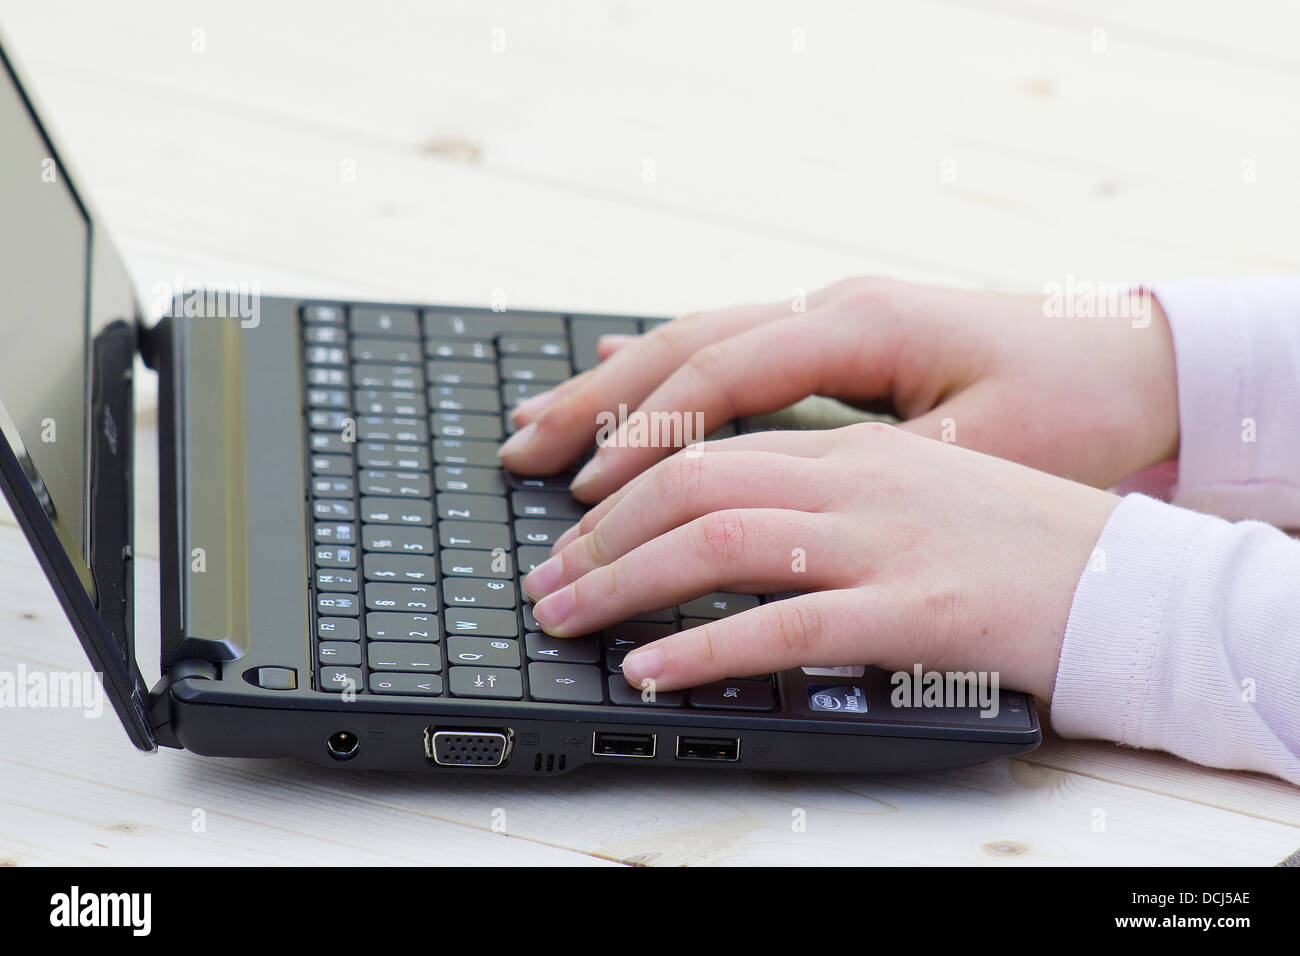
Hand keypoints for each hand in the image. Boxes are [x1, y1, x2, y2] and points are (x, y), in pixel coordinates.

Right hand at [499, 277, 1178, 500]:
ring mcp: (825, 318)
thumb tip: (774, 502)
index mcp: (861, 325)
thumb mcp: (979, 452)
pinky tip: (615, 381)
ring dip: (609, 387)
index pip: (721, 376)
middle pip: (682, 347)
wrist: (1133, 364)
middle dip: (594, 403)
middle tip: (517, 450)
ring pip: (691, 342)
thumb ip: (870, 467)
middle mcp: (829, 308)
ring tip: (536, 423)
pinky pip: (722, 352)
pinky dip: (659, 378)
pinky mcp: (830, 341)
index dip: (647, 436)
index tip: (589, 492)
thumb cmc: (1070, 409)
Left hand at [520, 423, 1119, 700]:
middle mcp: (859, 478)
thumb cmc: (1014, 542)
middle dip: (600, 533)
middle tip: (544, 579)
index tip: (570, 522)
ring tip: (567, 619)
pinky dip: (703, 648)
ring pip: (720, 542)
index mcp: (853, 449)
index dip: (623, 484)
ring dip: (624, 582)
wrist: (1127, 579)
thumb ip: (820, 487)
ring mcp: (886, 540)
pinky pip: (785, 627)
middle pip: (693, 483)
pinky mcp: (917, 610)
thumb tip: (731, 505)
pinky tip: (651, 669)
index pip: (709, 448)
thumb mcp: (911, 487)